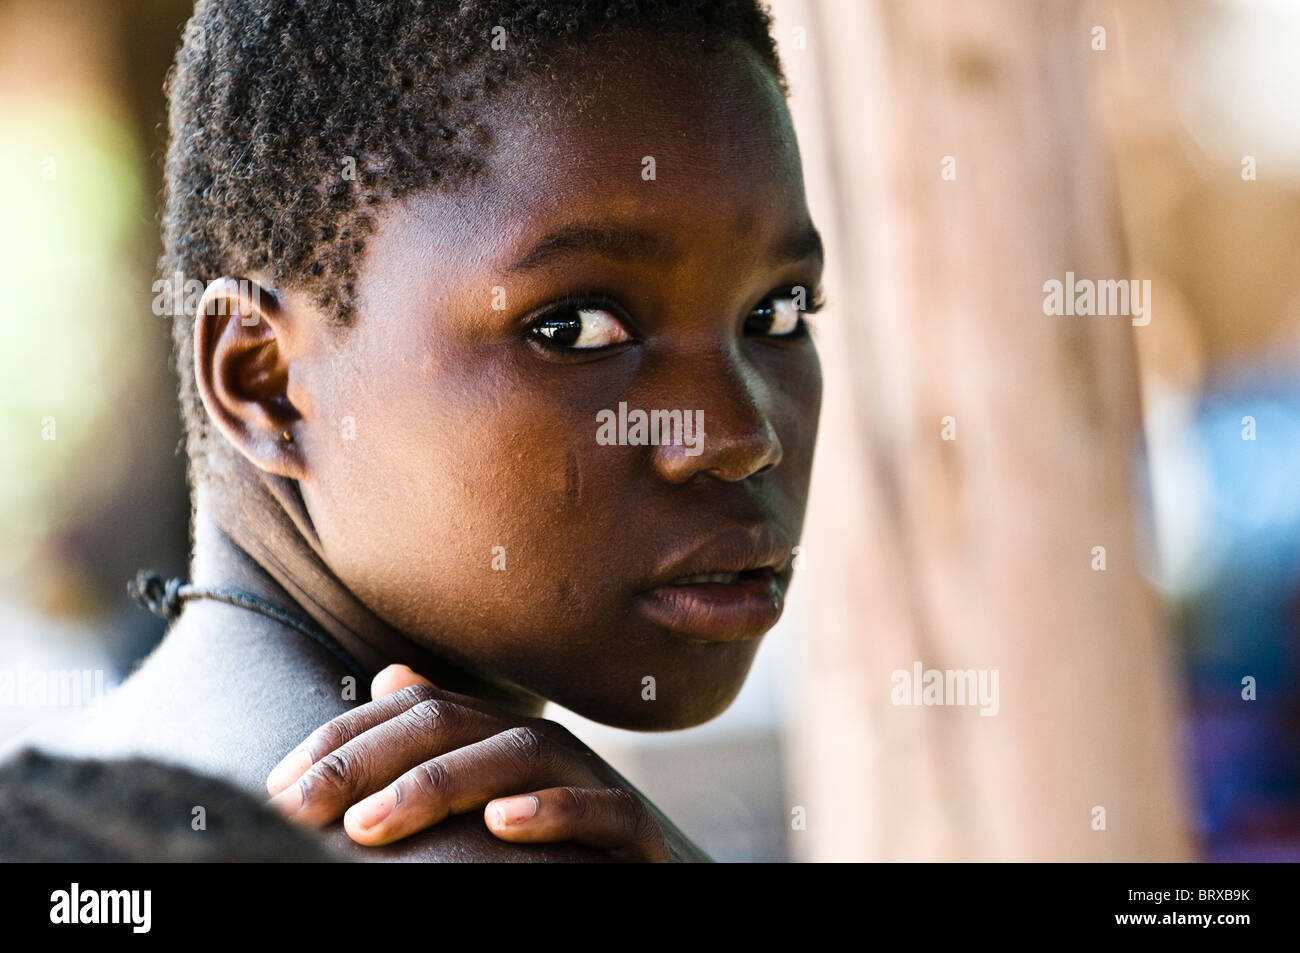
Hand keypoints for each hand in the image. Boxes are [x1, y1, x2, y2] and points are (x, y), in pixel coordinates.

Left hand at [265, 665, 686, 861]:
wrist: (660, 882)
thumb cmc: (567, 854)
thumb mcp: (494, 799)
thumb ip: (445, 747)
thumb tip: (389, 675)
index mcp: (505, 742)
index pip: (419, 709)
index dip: (347, 736)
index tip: (280, 783)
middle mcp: (547, 750)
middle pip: (457, 722)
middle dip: (371, 758)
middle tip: (298, 806)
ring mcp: (597, 785)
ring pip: (523, 753)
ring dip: (440, 783)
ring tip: (368, 825)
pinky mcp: (640, 834)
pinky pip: (605, 810)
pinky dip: (553, 810)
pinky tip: (500, 824)